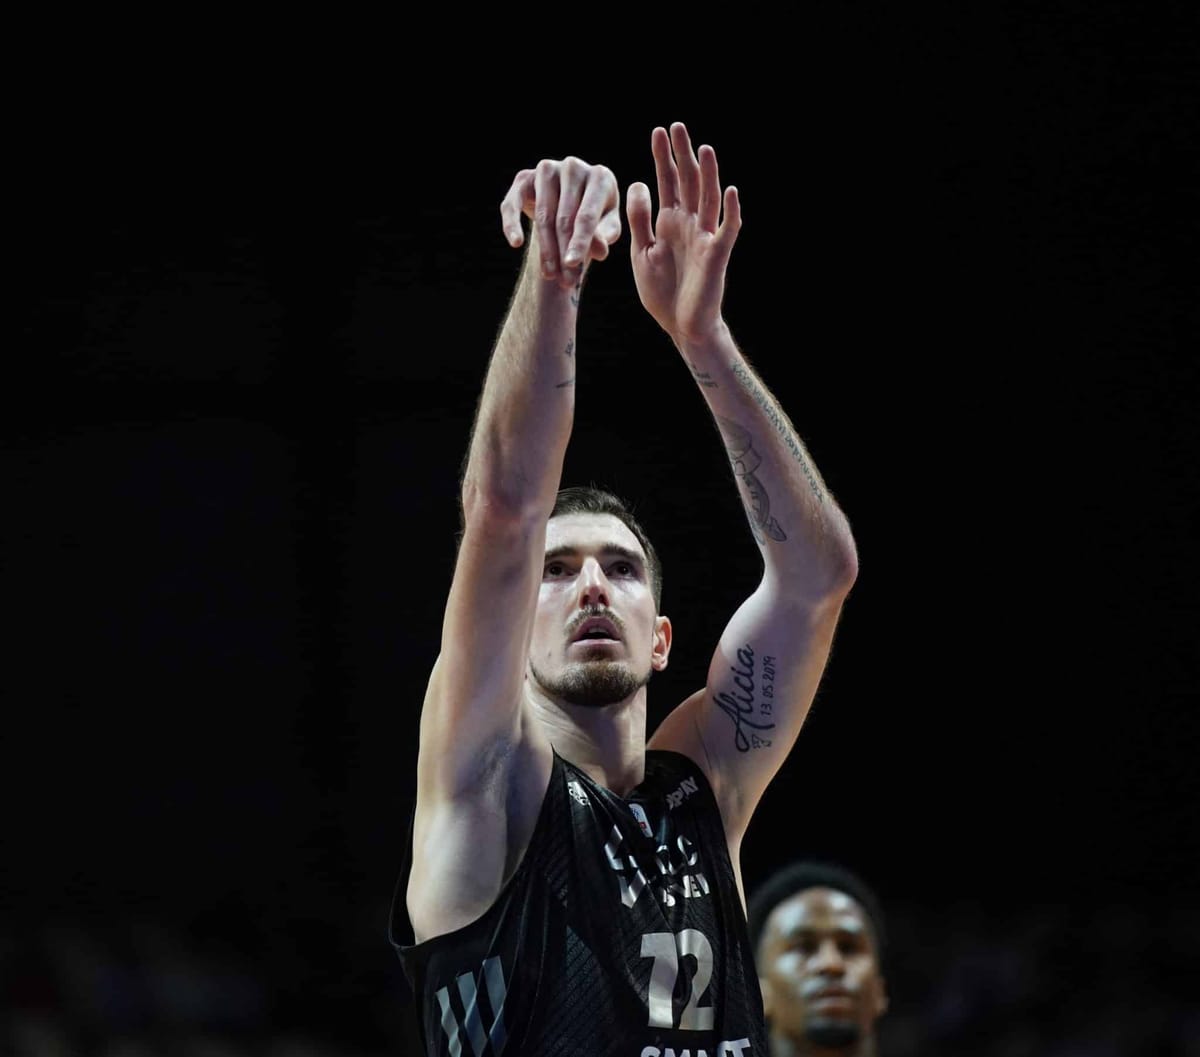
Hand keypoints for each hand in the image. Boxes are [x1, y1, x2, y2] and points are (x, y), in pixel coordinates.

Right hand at [499, 157, 621, 290]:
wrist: (572, 202)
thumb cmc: (596, 217)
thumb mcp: (606, 228)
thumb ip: (605, 236)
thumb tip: (600, 250)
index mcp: (601, 177)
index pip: (587, 215)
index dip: (579, 243)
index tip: (573, 266)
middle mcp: (574, 166)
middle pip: (564, 218)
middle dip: (563, 252)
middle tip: (566, 280)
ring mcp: (547, 169)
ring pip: (543, 215)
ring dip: (546, 249)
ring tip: (550, 274)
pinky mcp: (524, 177)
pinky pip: (513, 203)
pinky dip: (512, 223)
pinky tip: (516, 243)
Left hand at [627, 122, 741, 344]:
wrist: (681, 327)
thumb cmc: (663, 292)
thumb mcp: (642, 253)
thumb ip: (639, 220)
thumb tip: (637, 182)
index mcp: (670, 222)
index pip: (668, 183)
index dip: (664, 158)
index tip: (658, 131)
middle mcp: (690, 224)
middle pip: (689, 183)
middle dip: (683, 156)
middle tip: (677, 126)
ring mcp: (705, 238)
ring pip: (708, 199)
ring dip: (708, 174)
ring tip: (703, 148)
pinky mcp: (717, 256)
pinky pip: (727, 230)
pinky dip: (730, 211)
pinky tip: (730, 190)